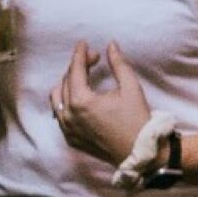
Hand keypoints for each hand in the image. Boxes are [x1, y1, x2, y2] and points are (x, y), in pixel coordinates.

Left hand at [52, 41, 151, 165]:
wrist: (140, 152)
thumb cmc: (137, 120)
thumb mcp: (131, 87)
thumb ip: (118, 64)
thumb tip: (111, 45)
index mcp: (81, 101)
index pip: (75, 70)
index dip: (80, 54)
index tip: (84, 44)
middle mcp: (69, 115)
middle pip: (65, 82)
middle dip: (78, 67)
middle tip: (95, 59)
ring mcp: (67, 129)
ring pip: (57, 99)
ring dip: (68, 84)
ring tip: (83, 77)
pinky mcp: (71, 139)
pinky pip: (60, 116)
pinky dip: (66, 103)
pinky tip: (78, 98)